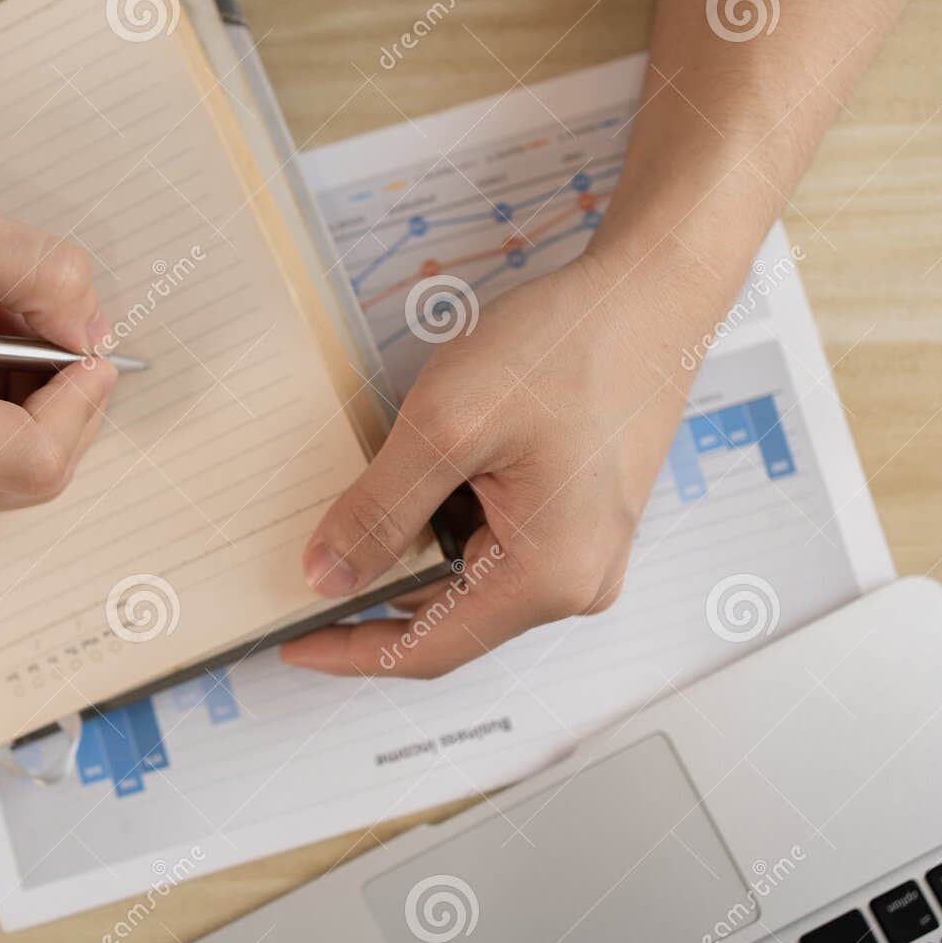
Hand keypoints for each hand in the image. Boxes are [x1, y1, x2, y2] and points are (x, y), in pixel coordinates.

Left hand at [280, 252, 702, 677]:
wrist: (650, 291)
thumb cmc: (569, 346)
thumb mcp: (448, 425)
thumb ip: (380, 511)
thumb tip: (325, 577)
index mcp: (548, 578)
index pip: (426, 649)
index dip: (350, 650)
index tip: (291, 643)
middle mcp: (575, 582)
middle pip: (447, 613)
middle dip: (375, 587)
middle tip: (309, 551)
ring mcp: (583, 552)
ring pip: (467, 574)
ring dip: (412, 544)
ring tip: (367, 489)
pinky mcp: (578, 519)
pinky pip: (494, 542)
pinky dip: (446, 518)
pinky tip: (424, 467)